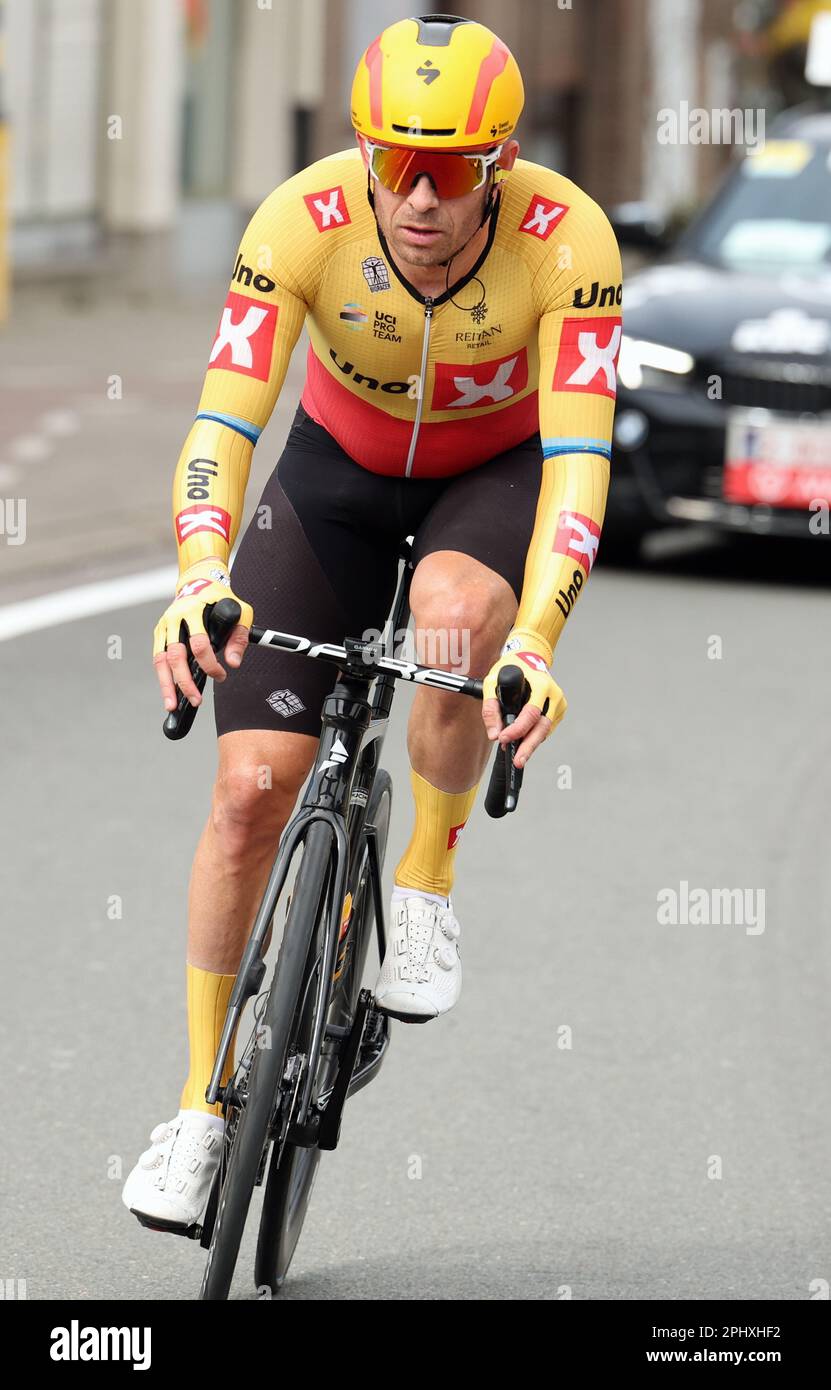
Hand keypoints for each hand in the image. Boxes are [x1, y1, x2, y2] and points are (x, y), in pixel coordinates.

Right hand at [152, 560, 252, 710]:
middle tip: (196, 700)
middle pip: (176, 655)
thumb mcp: (240, 611)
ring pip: (161, 659)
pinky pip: (158, 658)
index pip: (199, 644)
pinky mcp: (159, 632)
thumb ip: (239, 637)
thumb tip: (233, 663)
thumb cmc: (221, 598)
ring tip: (171, 705)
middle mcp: (175, 618)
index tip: (222, 675)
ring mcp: (164, 625)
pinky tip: (169, 692)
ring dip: (166, 684)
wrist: (199, 581)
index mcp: (194, 610)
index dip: (210, 664)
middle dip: (185, 681)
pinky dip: (163, 676)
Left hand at [481, 633, 566, 768]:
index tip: (504, 739)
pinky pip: (546, 728)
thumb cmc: (510, 667)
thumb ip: (490, 707)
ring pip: (545, 730)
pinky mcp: (558, 710)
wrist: (528, 656)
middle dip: (529, 746)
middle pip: (543, 726)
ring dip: (530, 744)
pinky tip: (524, 743)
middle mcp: (554, 694)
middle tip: (518, 761)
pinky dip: (534, 737)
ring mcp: (559, 703)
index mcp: (541, 684)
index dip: (518, 729)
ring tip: (518, 755)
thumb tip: (494, 734)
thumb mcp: (493, 681)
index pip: (531, 713)